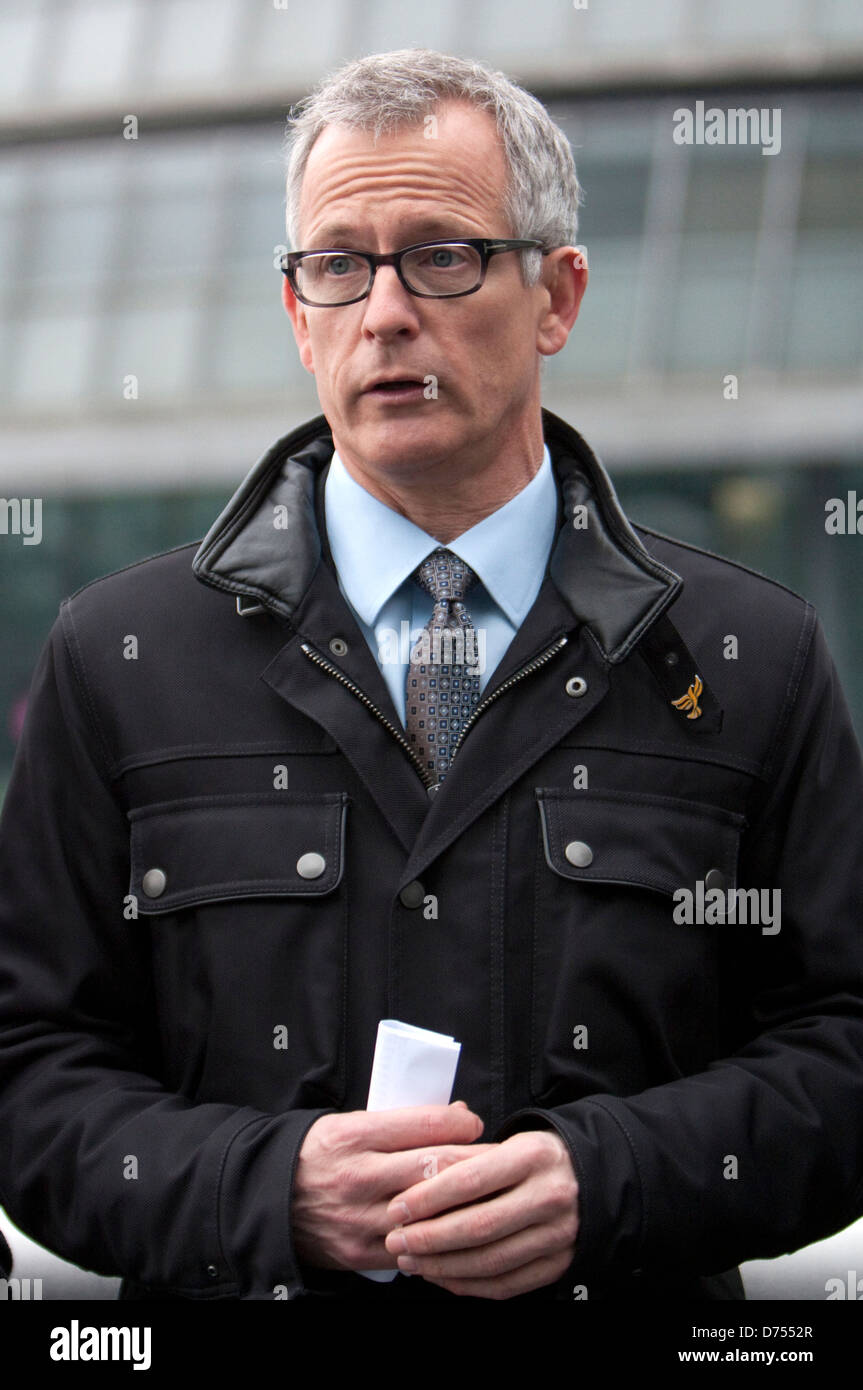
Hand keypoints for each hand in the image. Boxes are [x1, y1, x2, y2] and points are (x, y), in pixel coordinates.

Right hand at [291, 1102, 486, 1269]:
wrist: (269, 1199)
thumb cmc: (318, 1154)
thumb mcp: (350, 1123)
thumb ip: (401, 1122)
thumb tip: (457, 1116)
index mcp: (356, 1135)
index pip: (424, 1125)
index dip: (460, 1123)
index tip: (476, 1124)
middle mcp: (360, 1175)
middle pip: (436, 1167)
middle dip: (476, 1162)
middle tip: (500, 1159)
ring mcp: (361, 1218)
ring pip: (431, 1211)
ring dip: (467, 1204)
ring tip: (491, 1195)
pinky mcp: (361, 1252)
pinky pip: (414, 1248)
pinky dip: (440, 1240)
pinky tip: (460, 1231)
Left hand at [383, 1130, 578, 1298]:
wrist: (592, 1176)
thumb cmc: (534, 1158)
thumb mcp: (507, 1143)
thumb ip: (464, 1159)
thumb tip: (411, 1185)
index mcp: (533, 1156)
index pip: (471, 1179)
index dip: (429, 1197)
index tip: (398, 1208)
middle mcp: (549, 1196)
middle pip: (479, 1226)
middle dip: (429, 1238)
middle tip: (396, 1240)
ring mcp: (558, 1235)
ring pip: (490, 1261)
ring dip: (443, 1266)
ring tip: (410, 1261)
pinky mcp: (558, 1264)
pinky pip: (506, 1284)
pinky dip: (468, 1285)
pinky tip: (441, 1277)